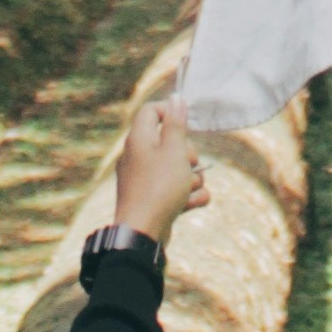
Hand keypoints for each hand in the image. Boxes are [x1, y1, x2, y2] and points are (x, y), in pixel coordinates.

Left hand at [110, 87, 208, 247]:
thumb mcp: (174, 151)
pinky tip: (189, 204)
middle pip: (171, 142)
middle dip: (189, 154)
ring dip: (192, 179)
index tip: (187, 124)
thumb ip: (176, 124)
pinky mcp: (154, 198)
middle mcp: (139, 156)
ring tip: (188, 190)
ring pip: (179, 169)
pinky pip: (177, 190)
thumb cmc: (159, 188)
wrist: (143, 233)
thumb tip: (176, 98)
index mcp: (139, 139)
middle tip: (190, 163)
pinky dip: (187, 197)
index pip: (152, 111)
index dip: (171, 112)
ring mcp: (146, 179)